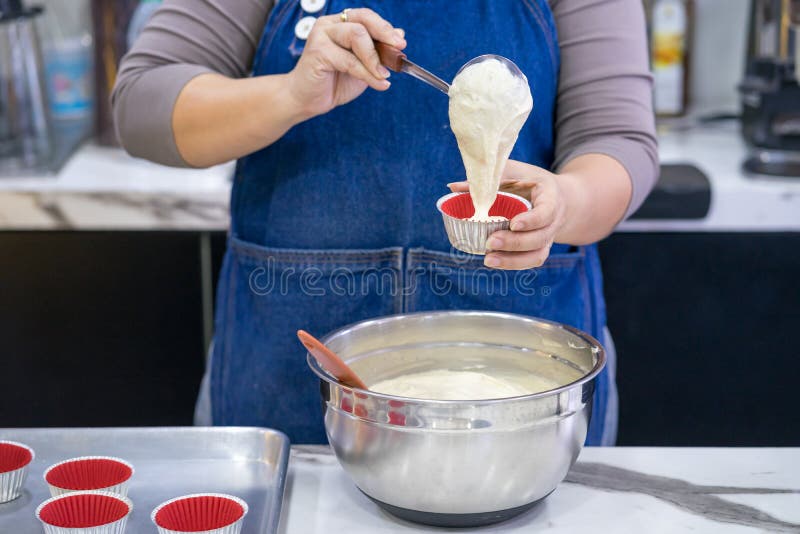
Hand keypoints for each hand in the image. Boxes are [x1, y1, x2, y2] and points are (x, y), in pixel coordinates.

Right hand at [287, 8, 405, 117]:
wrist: (307, 100)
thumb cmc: (333, 82)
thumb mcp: (363, 66)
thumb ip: (378, 51)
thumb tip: (400, 35)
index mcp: (340, 24)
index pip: (366, 17)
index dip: (385, 28)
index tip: (401, 43)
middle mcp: (329, 25)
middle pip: (362, 21)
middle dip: (384, 34)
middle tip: (398, 50)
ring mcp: (321, 36)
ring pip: (357, 36)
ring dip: (375, 58)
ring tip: (384, 75)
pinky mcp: (317, 51)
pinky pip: (349, 60)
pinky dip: (367, 74)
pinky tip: (378, 83)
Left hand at [448, 160, 567, 269]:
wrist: (554, 195)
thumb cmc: (529, 180)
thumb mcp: (514, 171)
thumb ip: (489, 179)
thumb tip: (453, 187)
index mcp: (551, 197)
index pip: (546, 212)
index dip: (532, 220)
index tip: (513, 224)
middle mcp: (553, 221)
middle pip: (539, 238)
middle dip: (514, 243)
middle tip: (490, 242)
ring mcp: (548, 238)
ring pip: (537, 255)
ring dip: (513, 261)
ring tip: (488, 260)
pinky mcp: (540, 248)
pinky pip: (531, 261)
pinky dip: (513, 264)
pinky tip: (494, 262)